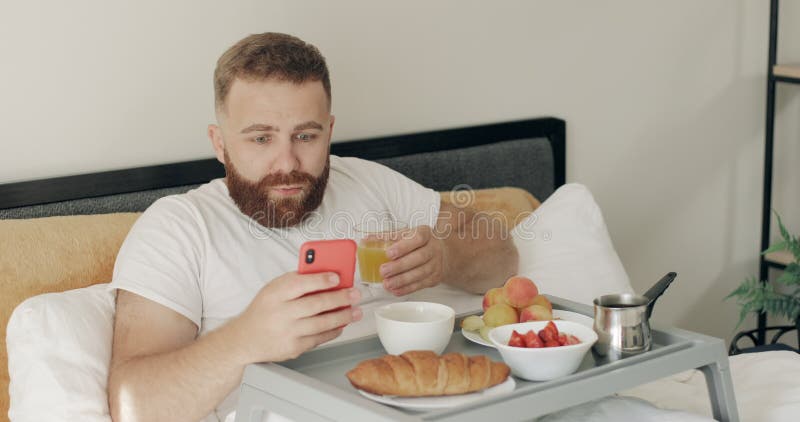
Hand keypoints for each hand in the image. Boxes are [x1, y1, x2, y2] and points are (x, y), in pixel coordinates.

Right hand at [230, 271, 361, 363]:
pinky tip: (342, 324)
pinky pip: (319, 338)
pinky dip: (334, 330)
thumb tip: (327, 276)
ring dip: (343, 316)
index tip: (337, 277)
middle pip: (316, 304)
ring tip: (356, 311)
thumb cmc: (264, 310)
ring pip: (322, 323)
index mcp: (275, 294)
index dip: (321, 280)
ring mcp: (287, 333)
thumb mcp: (273, 289)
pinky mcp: (294, 348)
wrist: (245, 339)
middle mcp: (280, 314)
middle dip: (340, 298)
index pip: (300, 283)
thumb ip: (297, 281)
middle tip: (355, 294)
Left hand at [379, 225, 445, 295]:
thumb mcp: (406, 234)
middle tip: (383, 271)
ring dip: (402, 280)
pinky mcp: (434, 278)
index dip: (403, 246)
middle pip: (419, 257)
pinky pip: (421, 285)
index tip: (389, 253)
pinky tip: (396, 289)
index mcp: (425, 233)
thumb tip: (367, 240)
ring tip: (387, 283)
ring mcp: (436, 264)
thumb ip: (387, 236)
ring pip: (420, 273)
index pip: (418, 238)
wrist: (440, 253)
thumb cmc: (418, 243)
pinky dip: (407, 288)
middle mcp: (433, 248)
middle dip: (400, 266)